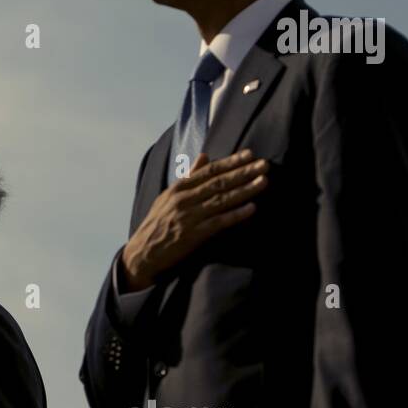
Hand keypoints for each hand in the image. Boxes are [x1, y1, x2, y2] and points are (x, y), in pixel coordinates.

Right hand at [119, 150, 268, 290]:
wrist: (142, 252)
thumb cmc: (157, 224)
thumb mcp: (168, 196)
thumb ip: (188, 176)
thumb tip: (204, 156)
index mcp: (178, 188)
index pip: (209, 171)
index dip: (231, 162)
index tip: (250, 154)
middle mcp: (183, 199)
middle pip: (219, 182)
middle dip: (243, 172)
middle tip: (264, 165)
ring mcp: (188, 216)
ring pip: (221, 200)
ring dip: (245, 190)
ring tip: (264, 182)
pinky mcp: (193, 235)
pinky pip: (219, 222)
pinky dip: (236, 215)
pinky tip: (252, 209)